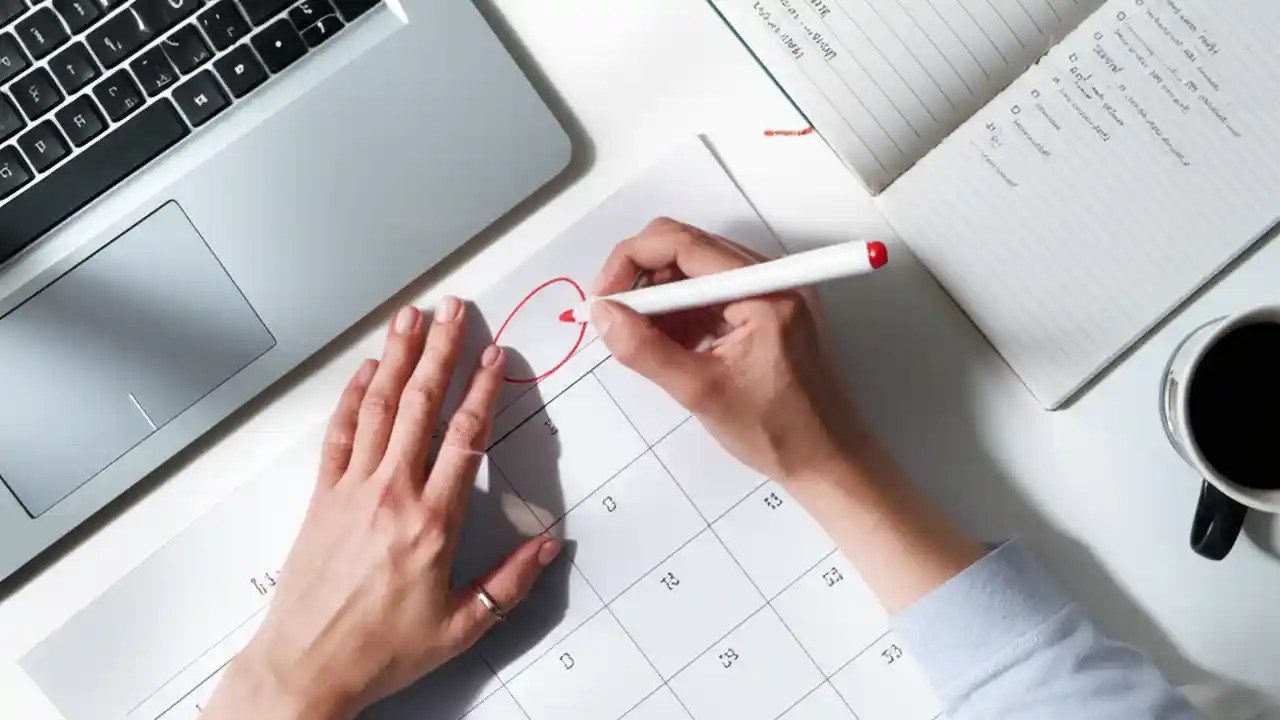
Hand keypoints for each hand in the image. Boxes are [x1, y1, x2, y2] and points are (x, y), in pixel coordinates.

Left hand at [204, 300, 562, 719]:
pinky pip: (339, 433)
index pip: (464, 436)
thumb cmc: (379, 650)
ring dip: (398, 357)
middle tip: (456, 310)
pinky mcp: (322, 497)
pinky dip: (353, 395)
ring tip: (412, 318)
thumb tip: (548, 547)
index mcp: (432, 522)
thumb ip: (509, 583)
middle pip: (420, 405)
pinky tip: (367, 369)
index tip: (494, 354)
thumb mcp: (461, 627)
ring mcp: (351, 490)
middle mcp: (391, 494)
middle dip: (442, 350)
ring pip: (379, 407)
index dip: (482, 387)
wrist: (306, 666)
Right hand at [594, 221, 983, 612]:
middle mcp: (772, 277)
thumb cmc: (778, 432)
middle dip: (643, 279)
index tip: (600, 298)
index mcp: (763, 289)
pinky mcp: (770, 311)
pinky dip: (685, 315)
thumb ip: (645, 349)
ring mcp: (773, 292)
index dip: (630, 261)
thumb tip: (601, 314)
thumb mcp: (700, 392)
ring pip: (697, 271)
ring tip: (643, 343)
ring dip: (662, 299)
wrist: (830, 462)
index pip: (682, 243)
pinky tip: (672, 349)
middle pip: (688, 248)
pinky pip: (714, 295)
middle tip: (613, 318)